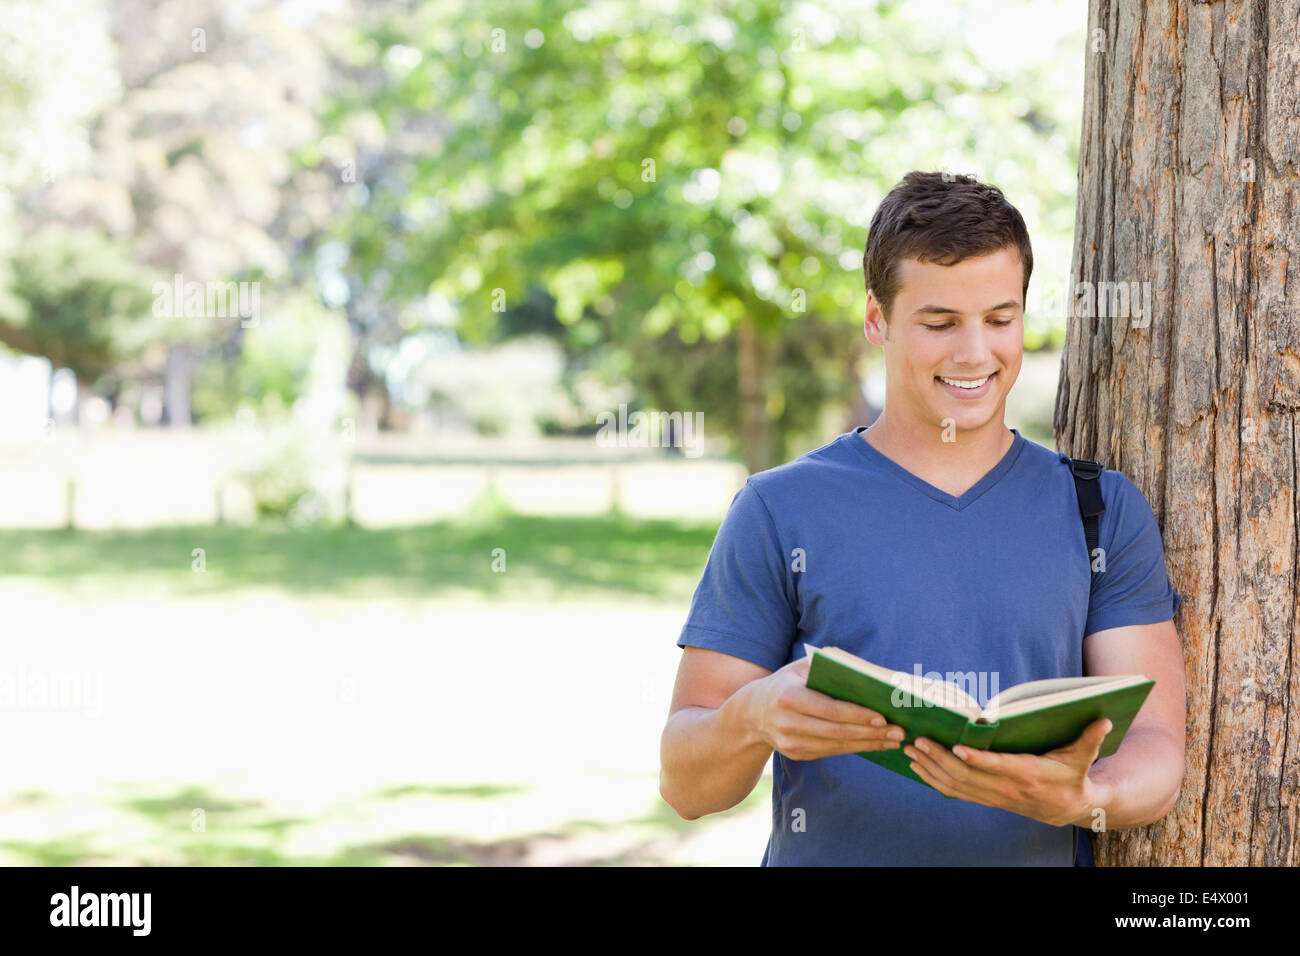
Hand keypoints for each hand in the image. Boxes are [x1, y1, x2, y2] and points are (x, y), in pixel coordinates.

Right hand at [743, 656, 907, 760]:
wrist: (752, 712)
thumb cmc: (785, 683)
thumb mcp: (798, 668)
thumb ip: (826, 667)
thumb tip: (866, 674)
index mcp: (788, 696)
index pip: (829, 709)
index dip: (857, 715)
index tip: (883, 717)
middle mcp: (787, 722)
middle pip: (837, 731)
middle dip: (871, 733)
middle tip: (899, 733)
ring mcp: (790, 743)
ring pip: (836, 746)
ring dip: (868, 744)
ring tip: (893, 740)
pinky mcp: (796, 754)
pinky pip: (831, 752)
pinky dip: (855, 748)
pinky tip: (874, 744)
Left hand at [902, 718, 1113, 826]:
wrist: (1070, 808)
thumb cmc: (1073, 775)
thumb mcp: (1083, 757)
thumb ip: (1090, 738)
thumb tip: (1105, 718)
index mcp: (1028, 774)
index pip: (998, 766)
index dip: (977, 759)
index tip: (957, 746)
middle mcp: (1008, 788)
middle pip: (968, 776)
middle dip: (939, 759)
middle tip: (917, 741)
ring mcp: (995, 796)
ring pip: (957, 786)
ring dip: (931, 769)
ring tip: (910, 751)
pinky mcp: (988, 799)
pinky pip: (956, 793)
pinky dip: (935, 781)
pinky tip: (918, 768)